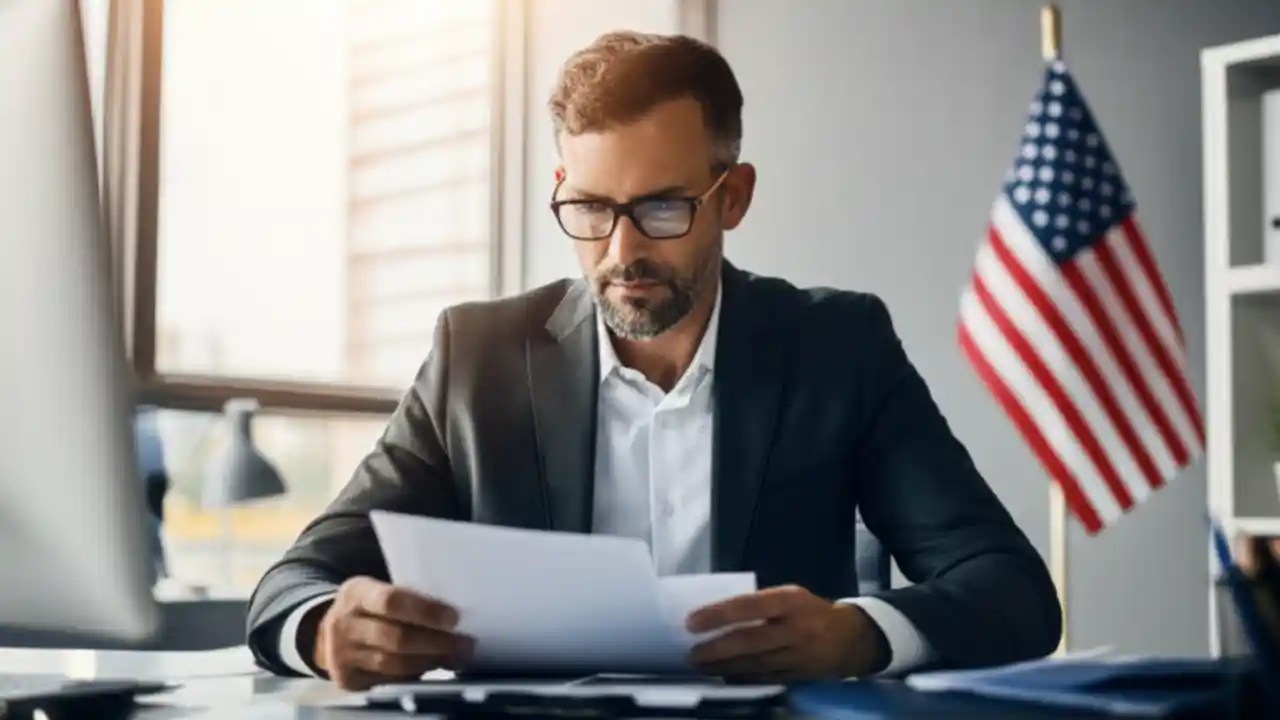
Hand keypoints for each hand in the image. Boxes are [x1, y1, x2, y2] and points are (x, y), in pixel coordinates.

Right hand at [312, 576, 474, 690]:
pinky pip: (388, 680)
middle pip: (396, 637)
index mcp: (355, 593)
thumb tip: (455, 616)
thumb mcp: (377, 591)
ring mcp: (342, 654)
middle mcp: (344, 624)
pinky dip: (414, 674)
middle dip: (437, 642)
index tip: (455, 618)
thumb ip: (407, 599)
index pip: (391, 601)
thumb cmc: (370, 608)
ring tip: (455, 655)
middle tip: (466, 643)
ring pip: (394, 663)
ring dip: (430, 660)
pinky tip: (433, 666)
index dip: (425, 611)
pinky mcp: (347, 679)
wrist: (329, 633)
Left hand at [686, 585, 888, 681]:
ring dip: (724, 666)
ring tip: (700, 666)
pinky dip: (741, 677)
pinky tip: (722, 676)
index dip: (720, 615)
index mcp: (791, 601)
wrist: (851, 639)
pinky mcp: (797, 675)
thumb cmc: (811, 611)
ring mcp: (798, 655)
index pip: (750, 606)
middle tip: (691, 653)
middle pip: (751, 640)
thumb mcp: (791, 596)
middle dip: (717, 648)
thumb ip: (761, 603)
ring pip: (755, 663)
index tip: (692, 622)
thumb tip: (718, 613)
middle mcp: (795, 628)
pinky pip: (764, 678)